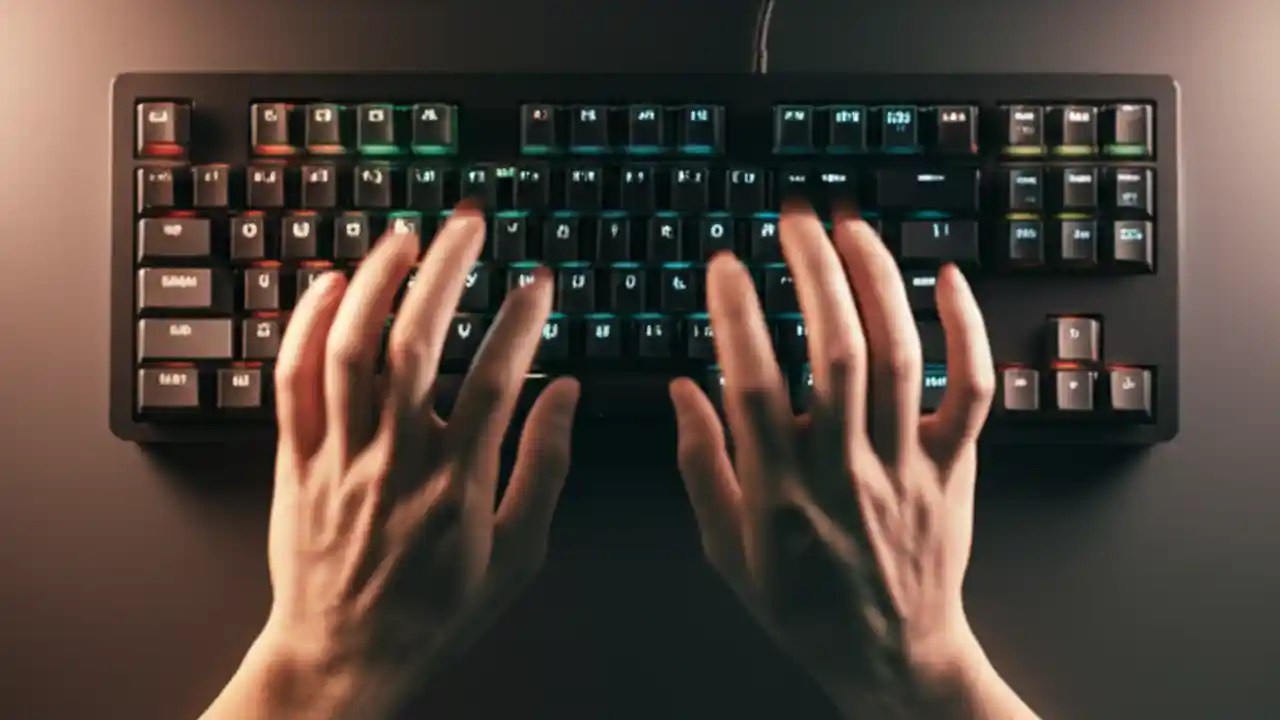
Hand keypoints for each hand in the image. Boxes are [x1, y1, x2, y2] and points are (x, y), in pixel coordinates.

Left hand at [202, 205, 578, 719]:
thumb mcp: (517, 555)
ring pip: (350, 350)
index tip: (538, 281)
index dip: (521, 319)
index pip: (496, 378)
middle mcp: (396, 459)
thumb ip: (545, 469)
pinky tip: (329, 285)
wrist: (344, 656)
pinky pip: (292, 381)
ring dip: (376, 282)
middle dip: (446, 270)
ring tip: (402, 236)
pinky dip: (307, 326)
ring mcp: (340, 456)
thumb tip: (567, 396)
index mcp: (458, 483)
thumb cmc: (434, 611)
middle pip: (417, 342)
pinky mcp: (297, 460)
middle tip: (468, 225)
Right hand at [670, 204, 1037, 718]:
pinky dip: (966, 330)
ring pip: (900, 357)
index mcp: (781, 491)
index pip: (753, 383)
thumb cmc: (803, 606)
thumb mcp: (726, 549)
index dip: (736, 314)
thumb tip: (682, 390)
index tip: (724, 264)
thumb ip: (699, 466)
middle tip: (795, 220)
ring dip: (877, 281)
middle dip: (814, 272)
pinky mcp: (950, 466)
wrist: (892, 656)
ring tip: (852, 228)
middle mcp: (845, 470)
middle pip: (836, 352)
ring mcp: (905, 465)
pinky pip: (970, 390)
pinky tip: (946, 279)